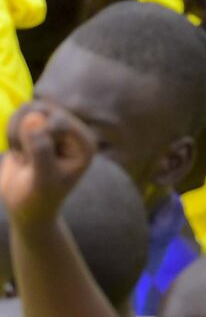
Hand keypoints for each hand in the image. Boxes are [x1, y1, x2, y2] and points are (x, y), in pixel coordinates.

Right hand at [1, 104, 97, 228]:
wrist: (26, 208)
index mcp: (84, 142)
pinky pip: (19, 113)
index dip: (38, 138)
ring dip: (16, 131)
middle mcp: (73, 130)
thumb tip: (33, 117)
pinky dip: (10, 130)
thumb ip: (40, 150)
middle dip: (26, 135)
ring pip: (30, 107)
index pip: (60, 122)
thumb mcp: (41, 180)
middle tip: (25, 159)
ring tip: (21, 155)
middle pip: (44, 110)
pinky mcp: (35, 127)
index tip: (32, 159)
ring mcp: (53, 126)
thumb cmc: (38, 198)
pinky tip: (16, 150)